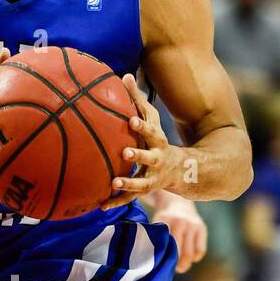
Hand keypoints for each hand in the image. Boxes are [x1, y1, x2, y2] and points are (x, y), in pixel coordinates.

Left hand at [102, 74, 183, 208]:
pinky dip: (116, 202)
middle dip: (138, 156)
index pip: (151, 131)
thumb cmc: (157, 139)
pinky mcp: (144, 190)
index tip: (131, 121)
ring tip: (114, 182)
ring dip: (128, 183)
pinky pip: (129, 198)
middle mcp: (157, 160)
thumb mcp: (151, 119)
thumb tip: (124, 75)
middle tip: (125, 152)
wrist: (179, 170)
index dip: (142, 127)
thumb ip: (138, 100)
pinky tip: (101, 206)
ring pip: (141, 183)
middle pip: (148, 157)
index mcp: (157, 141)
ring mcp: (151, 177)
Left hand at [150, 195, 206, 272]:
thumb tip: (153, 265)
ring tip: (180, 268)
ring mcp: (191, 224)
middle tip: (171, 269)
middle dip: (174, 265)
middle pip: (176, 252)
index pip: (163, 246)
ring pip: (189, 254)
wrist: (178, 204)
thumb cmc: (163, 222)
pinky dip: (195, 258)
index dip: (161, 259)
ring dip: (185, 265)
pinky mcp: (201, 227)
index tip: (159, 264)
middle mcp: (179, 221)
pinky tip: (191, 258)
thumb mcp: (156, 225)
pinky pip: (200, 251)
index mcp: (164, 220)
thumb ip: (154, 240)